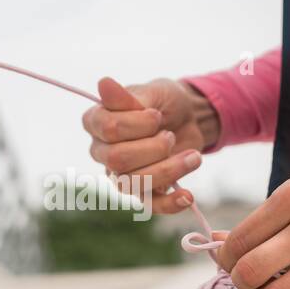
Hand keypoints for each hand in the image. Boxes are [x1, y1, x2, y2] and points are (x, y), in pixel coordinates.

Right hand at [82, 76, 220, 213]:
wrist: (189, 118)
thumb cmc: (164, 102)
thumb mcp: (150, 92)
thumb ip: (126, 97)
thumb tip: (103, 83)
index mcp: (96, 123)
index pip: (108, 129)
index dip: (137, 124)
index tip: (156, 115)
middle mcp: (102, 152)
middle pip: (117, 160)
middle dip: (153, 148)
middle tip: (170, 135)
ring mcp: (120, 175)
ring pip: (133, 184)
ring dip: (169, 170)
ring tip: (193, 157)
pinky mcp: (143, 191)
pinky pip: (151, 205)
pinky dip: (170, 204)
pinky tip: (187, 196)